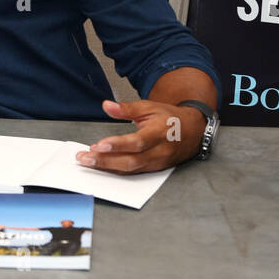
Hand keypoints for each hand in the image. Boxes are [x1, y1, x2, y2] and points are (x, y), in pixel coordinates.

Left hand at [75, 99, 204, 173]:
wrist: (193, 132)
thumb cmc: (170, 119)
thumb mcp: (149, 107)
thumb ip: (127, 108)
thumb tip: (107, 106)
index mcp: (160, 132)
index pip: (137, 141)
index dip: (118, 145)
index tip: (98, 145)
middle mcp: (159, 151)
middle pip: (131, 160)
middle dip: (105, 161)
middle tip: (85, 157)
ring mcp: (157, 162)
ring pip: (130, 169)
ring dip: (107, 167)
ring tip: (88, 161)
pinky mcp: (153, 169)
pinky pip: (132, 173)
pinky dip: (115, 170)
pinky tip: (101, 166)